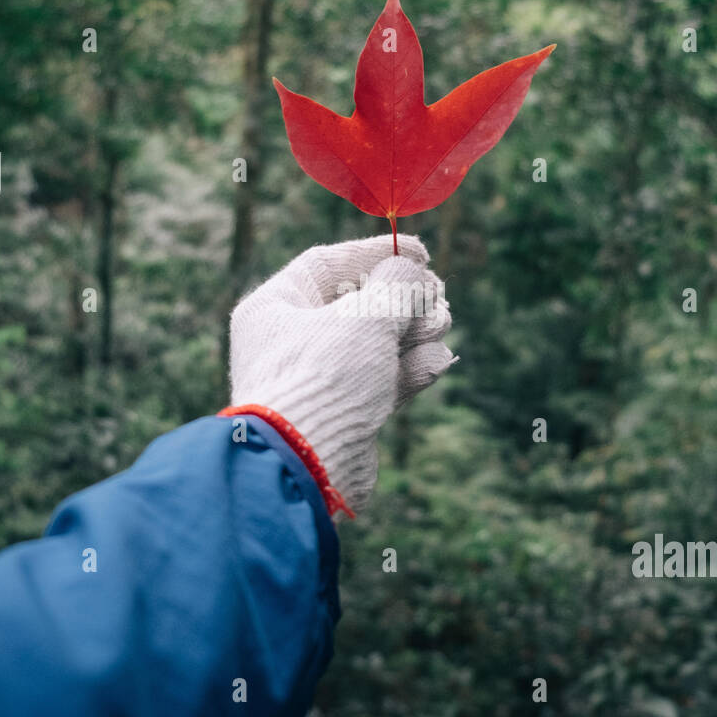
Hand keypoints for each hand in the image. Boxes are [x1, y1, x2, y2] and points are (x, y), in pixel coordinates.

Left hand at [228, 234, 455, 513]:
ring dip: (416, 331)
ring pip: (378, 342)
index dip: (375, 253)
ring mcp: (321, 379)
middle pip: (360, 303)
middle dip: (405, 298)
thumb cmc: (326, 375)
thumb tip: (414, 277)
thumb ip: (398, 285)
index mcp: (276, 306)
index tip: (420, 253)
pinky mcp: (347, 413)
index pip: (328, 264)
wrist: (309, 463)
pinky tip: (436, 360)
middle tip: (437, 297)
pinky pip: (385, 379)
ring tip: (440, 327)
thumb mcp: (368, 315)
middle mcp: (293, 341)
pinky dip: (412, 368)